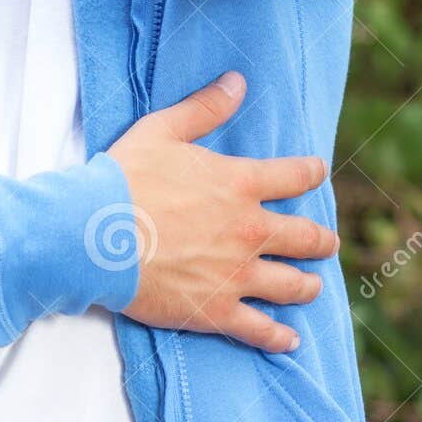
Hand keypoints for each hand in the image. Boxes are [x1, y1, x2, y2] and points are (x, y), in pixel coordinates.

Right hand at [106, 71, 336, 352]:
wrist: (94, 234)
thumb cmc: (124, 178)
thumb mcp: (162, 130)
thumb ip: (204, 108)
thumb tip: (237, 81)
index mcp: (239, 184)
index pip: (292, 176)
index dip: (310, 173)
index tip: (317, 173)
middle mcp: (249, 230)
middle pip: (303, 237)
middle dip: (320, 240)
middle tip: (326, 242)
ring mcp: (237, 274)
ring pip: (291, 285)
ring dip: (307, 285)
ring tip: (312, 286)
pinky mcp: (218, 310)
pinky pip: (259, 330)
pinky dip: (279, 337)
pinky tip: (289, 341)